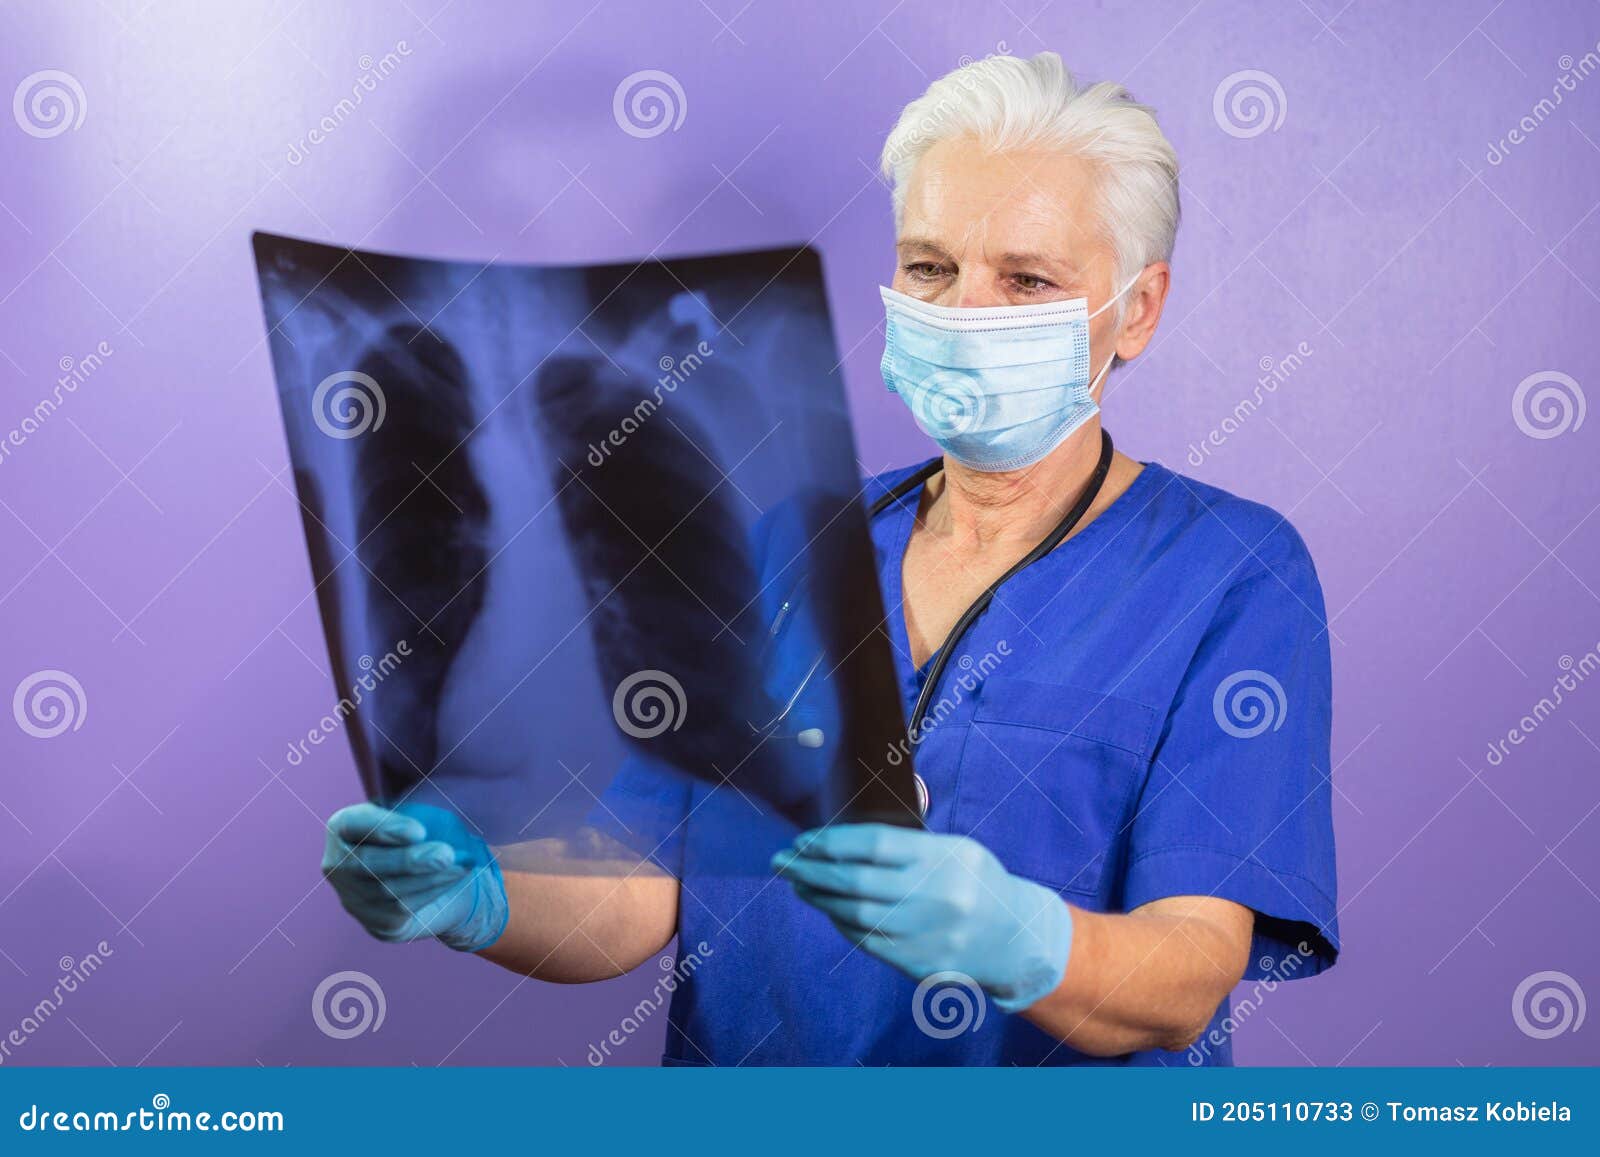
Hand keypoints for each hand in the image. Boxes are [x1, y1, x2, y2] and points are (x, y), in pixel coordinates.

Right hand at [321, 801, 507, 952]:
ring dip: (429, 878)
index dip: (383, 828)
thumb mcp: (412, 815)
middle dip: (409, 860)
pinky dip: (432, 892)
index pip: (351, 824)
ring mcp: (353, 898)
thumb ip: (417, 811)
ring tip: (459, 864)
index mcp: (342, 828)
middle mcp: (337, 864)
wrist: (422, 880)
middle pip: (366, 864)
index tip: (420, 830)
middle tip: (446, 853)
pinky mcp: (375, 922)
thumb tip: (440, 822)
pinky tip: (454, 877)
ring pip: (387, 891)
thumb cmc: (416, 836)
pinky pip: (401, 909)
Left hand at [772, 824, 1072, 1011]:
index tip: (802, 841)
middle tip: (782, 862)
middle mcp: (936, 897)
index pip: (873, 844)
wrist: (1013, 938)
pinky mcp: (919, 964)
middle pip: (856, 882)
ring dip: (818, 898)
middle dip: (810, 871)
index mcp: (945, 858)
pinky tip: (827, 910)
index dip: (830, 842)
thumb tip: (839, 843)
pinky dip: (841, 924)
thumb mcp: (954, 850)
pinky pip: (866, 942)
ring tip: (798, 884)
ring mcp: (926, 934)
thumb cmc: (974, 882)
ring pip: (855, 915)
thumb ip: (906, 846)